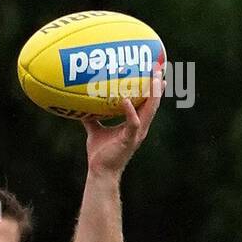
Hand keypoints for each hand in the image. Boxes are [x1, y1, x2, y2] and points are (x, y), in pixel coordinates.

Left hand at [83, 58, 163, 178]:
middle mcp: (139, 128)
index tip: (156, 72)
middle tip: (159, 68)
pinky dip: (130, 111)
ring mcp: (136, 134)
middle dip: (157, 86)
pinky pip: (133, 123)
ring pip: (149, 110)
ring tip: (153, 77)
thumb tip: (82, 107)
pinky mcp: (129, 140)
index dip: (152, 89)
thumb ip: (92, 119)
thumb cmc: (99, 155)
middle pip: (153, 103)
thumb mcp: (95, 132)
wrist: (100, 172)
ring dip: (152, 93)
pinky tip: (126, 100)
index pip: (147, 103)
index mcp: (135, 125)